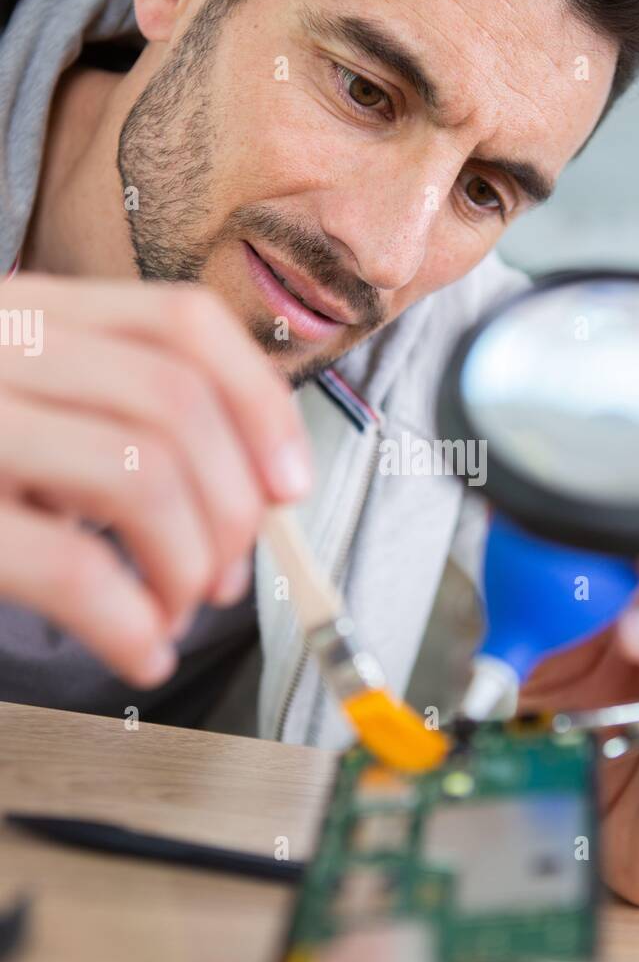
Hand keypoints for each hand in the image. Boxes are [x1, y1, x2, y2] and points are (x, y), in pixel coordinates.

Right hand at [0, 274, 310, 685]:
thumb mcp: (19, 402)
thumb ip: (106, 411)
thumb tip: (243, 483)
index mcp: (27, 310)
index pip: (182, 324)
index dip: (260, 405)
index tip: (288, 485)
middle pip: (176, 404)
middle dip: (232, 506)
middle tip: (228, 574)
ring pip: (141, 475)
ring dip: (190, 563)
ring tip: (177, 609)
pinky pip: (72, 567)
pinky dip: (133, 623)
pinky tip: (140, 652)